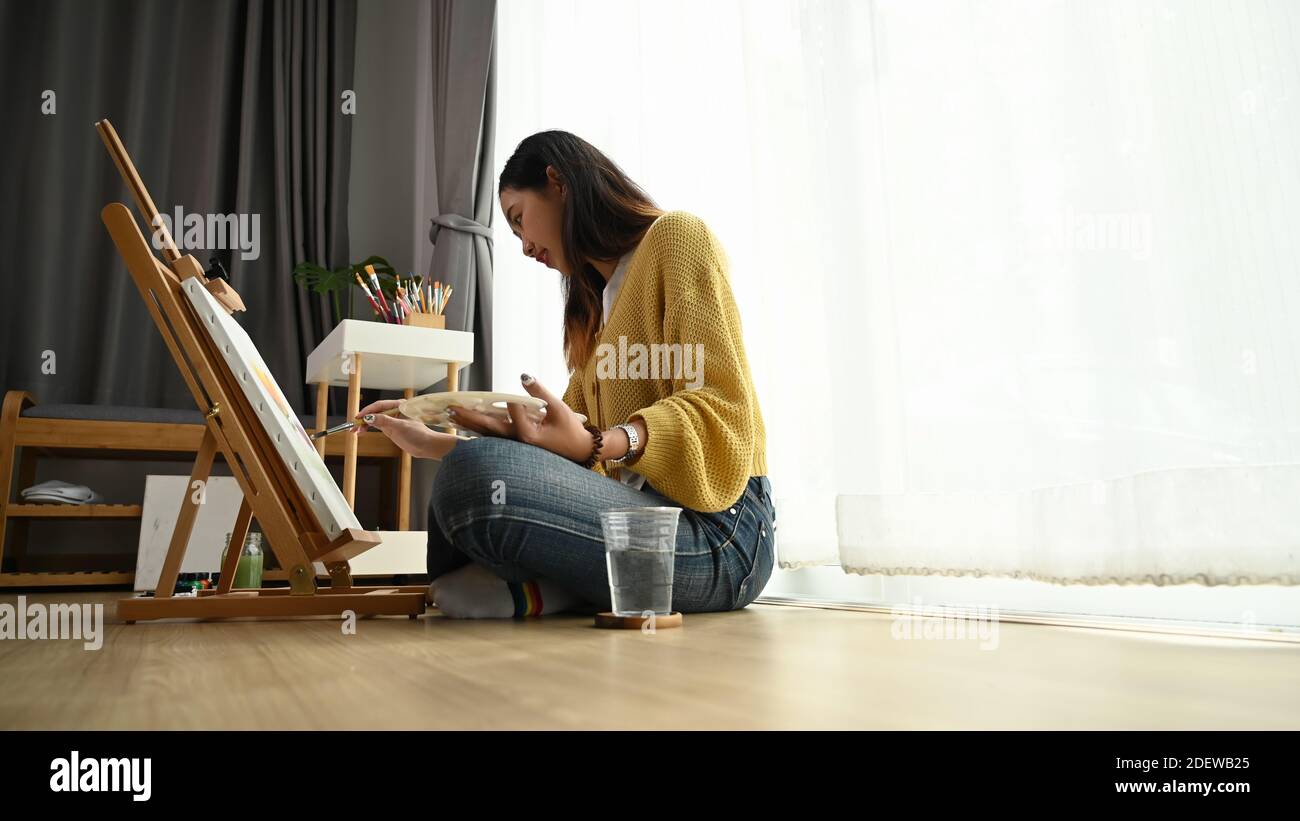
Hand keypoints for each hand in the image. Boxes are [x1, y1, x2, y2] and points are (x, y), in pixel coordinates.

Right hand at [354, 398, 457, 459]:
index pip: (380, 405)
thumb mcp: (399, 427)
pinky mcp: (391, 428)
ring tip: (356, 431)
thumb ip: (383, 421)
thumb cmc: (418, 434)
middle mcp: (395, 410)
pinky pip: (377, 425)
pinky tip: (362, 431)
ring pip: (375, 419)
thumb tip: (369, 418)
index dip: (368, 411)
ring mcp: (393, 419)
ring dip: (365, 424)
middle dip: (364, 418)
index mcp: (400, 405)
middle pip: (375, 411)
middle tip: (354, 425)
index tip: (359, 417)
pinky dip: (370, 428)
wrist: (426, 446)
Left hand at [447, 374, 594, 462]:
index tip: (509, 395)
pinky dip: (479, 427)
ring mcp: (514, 444)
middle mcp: (518, 441)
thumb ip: (540, 392)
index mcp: (529, 435)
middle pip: (488, 427)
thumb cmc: (570, 430)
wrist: (577, 450)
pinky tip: (467, 422)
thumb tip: (524, 376)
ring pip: (487, 433)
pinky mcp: (515, 443)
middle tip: (450, 408)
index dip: (511, 402)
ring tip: (452, 414)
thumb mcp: (558, 408)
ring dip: (469, 423)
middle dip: (469, 417)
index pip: (513, 412)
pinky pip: (492, 435)